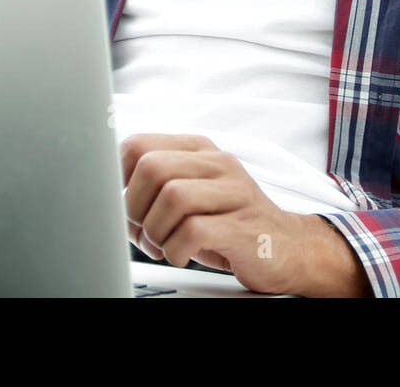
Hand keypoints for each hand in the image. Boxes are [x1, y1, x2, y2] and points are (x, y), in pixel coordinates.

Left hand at [120, 133, 370, 296]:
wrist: (289, 248)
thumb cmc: (229, 222)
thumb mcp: (193, 194)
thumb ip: (156, 187)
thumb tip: (110, 200)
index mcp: (198, 149)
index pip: (138, 144)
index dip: (118, 177)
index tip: (123, 204)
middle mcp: (217, 163)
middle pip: (152, 168)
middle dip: (135, 207)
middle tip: (142, 231)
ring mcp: (234, 192)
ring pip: (172, 196)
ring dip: (155, 231)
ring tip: (162, 245)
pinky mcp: (243, 225)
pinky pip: (193, 231)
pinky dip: (175, 249)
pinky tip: (180, 255)